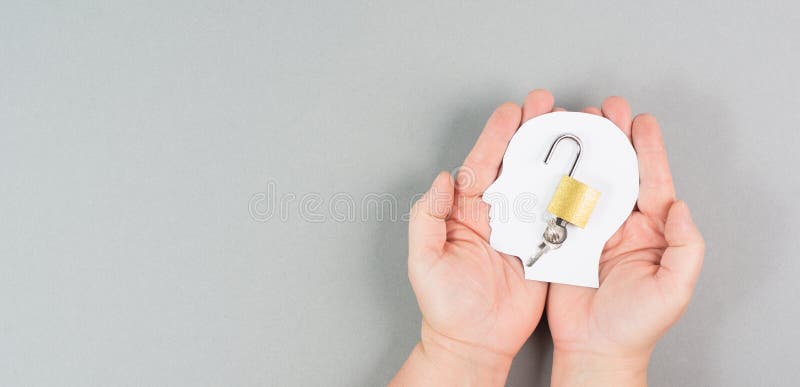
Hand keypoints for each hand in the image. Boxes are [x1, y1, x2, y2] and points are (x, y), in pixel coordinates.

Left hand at [390, 90, 555, 385]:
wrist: (473, 342)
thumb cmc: (444, 304)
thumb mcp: (423, 258)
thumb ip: (427, 216)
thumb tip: (443, 178)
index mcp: (466, 211)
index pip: (482, 163)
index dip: (497, 135)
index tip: (512, 110)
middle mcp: (496, 214)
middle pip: (516, 165)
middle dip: (532, 132)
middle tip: (548, 104)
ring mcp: (522, 230)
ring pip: (542, 184)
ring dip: (558, 156)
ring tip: (575, 129)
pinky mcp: (544, 249)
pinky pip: (561, 217)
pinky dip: (575, 195)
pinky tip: (589, 174)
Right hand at [547, 98, 704, 385]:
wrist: (595, 349)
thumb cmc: (637, 325)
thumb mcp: (674, 289)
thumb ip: (685, 246)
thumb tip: (679, 205)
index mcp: (649, 230)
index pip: (650, 181)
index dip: (646, 149)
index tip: (640, 120)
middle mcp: (619, 224)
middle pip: (615, 171)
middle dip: (610, 137)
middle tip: (603, 108)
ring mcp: (588, 230)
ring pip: (584, 180)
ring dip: (578, 151)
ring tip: (571, 122)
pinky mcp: (560, 239)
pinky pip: (555, 204)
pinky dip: (549, 180)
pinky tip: (543, 159)